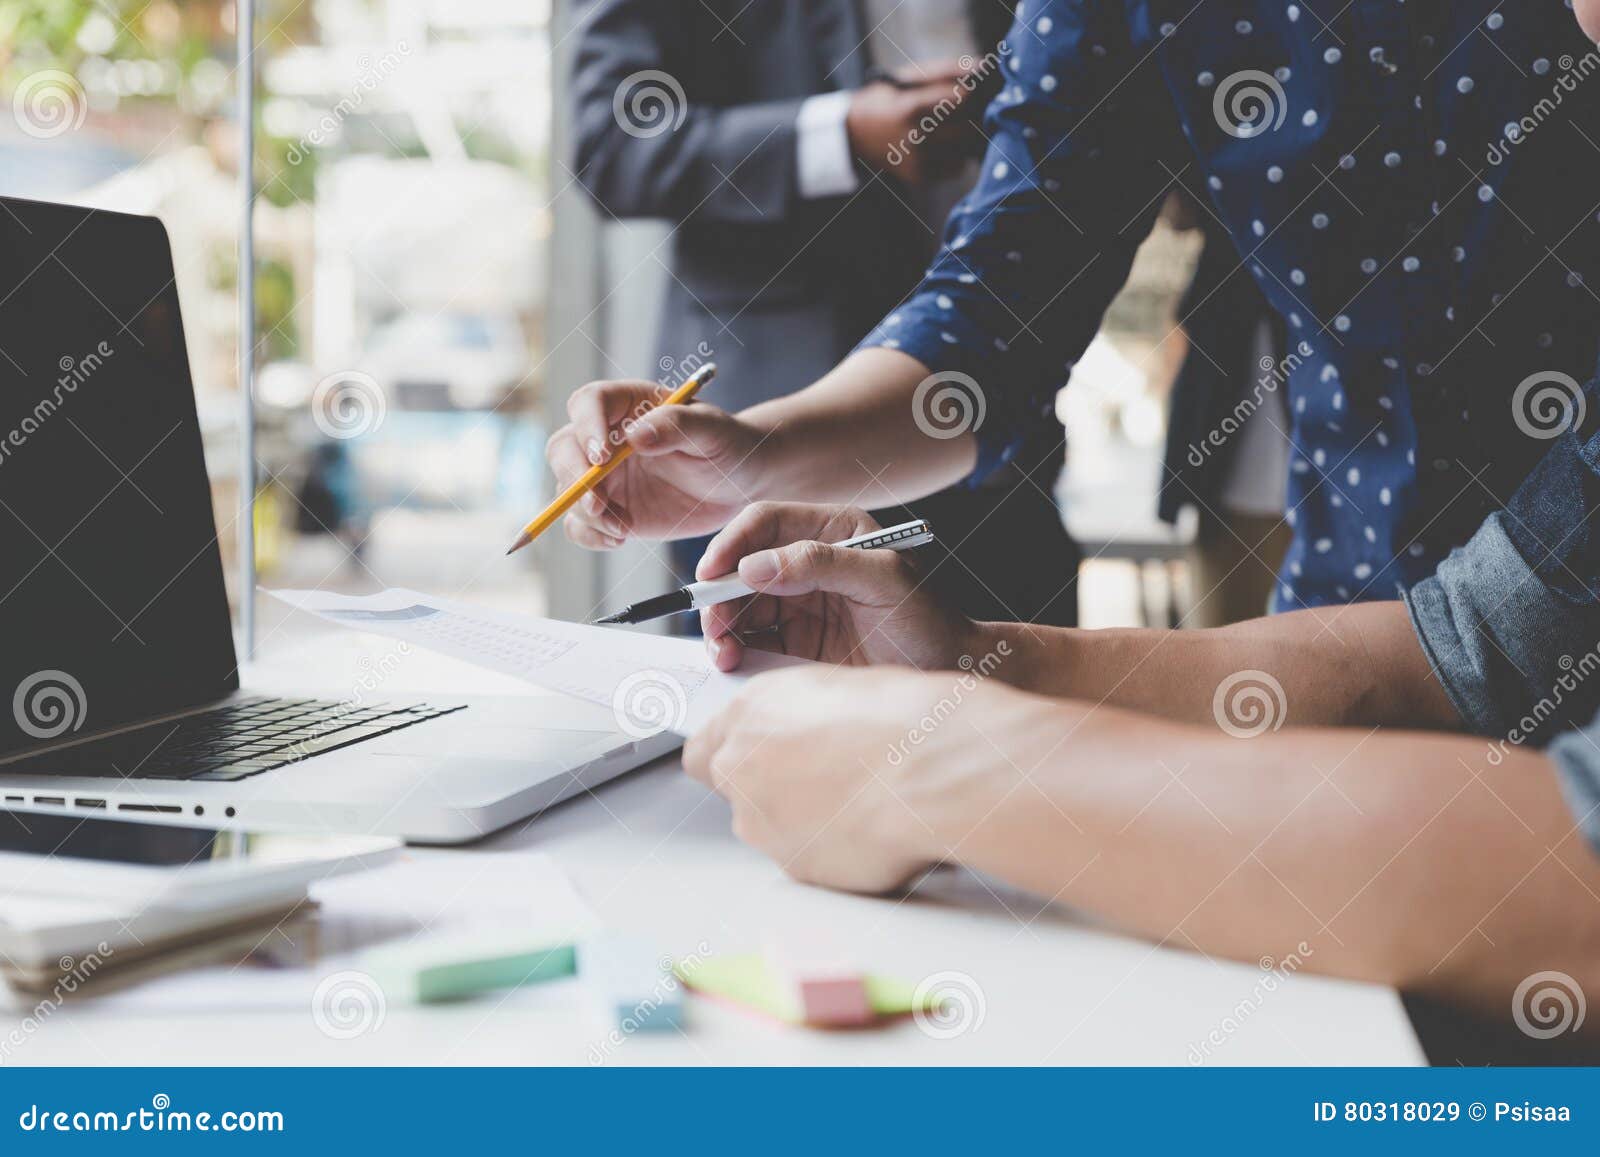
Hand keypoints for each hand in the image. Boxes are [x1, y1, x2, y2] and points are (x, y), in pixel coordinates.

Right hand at [545, 380, 769, 547]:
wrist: (739, 484)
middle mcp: (607, 438)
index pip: (588, 403)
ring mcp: (605, 476)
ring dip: (584, 512)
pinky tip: (620, 538)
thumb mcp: (712, 430)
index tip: (603, 456)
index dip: (586, 426)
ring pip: (567, 489)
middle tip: (598, 503)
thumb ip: (677, 425)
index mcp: (629, 405)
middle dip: (575, 477)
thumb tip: (635, 436)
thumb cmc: (728, 445)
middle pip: (564, 447)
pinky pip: (580, 523)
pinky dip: (589, 534)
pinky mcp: (610, 509)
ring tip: (622, 528)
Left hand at [684, 666, 976, 892]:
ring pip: (770, 828)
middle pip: (737, 791)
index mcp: (749, 714)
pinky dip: (830, 850)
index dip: (733, 758)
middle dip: (772, 789)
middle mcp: (742, 769)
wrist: (932, 768)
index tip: (755, 761)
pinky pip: (805, 858)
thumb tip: (801, 728)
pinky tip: (868, 828)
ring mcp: (762, 823)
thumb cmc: (901, 720)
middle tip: (827, 779)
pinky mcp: (794, 866)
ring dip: (802, 821)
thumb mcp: (837, 689)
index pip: (703, 751)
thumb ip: (797, 716)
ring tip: (858, 802)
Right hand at [695, 502, 977, 671]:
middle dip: (721, 594)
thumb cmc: (932, 620)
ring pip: (742, 606)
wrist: (953, 673)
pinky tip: (734, 662)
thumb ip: (822, 563)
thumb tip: (755, 565)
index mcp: (834, 530)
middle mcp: (811, 562)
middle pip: (744, 567)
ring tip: (725, 652)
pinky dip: (736, 651)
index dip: (734, 544)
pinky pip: (753, 641)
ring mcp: (802, 603)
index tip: (712, 574)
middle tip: (715, 624)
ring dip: (724, 627)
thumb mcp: (885, 580)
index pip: (767, 522)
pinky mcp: (798, 643)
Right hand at [846, 61, 981, 185]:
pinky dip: (956, 155)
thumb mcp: (910, 77)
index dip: (969, 93)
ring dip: (965, 137)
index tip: (966, 89)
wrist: (858, 134)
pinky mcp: (922, 178)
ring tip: (950, 127)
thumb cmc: (890, 99)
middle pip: (969, 126)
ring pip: (966, 148)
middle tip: (963, 110)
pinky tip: (942, 145)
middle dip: (971, 116)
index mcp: (913, 108)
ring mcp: (919, 162)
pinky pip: (958, 167)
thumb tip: (983, 67)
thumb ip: (947, 71)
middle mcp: (916, 139)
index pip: (963, 99)